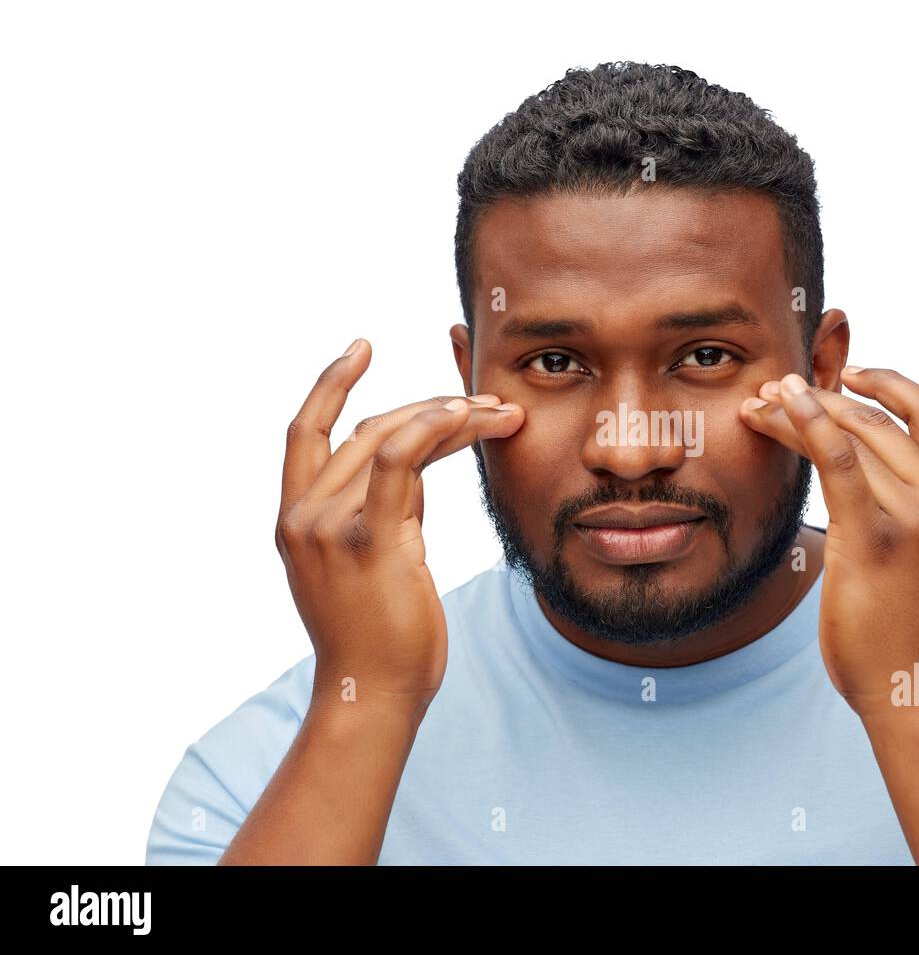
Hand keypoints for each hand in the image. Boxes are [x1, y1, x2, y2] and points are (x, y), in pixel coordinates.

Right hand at [275, 338, 523, 714]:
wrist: (373, 695)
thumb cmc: (382, 639)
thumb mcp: (375, 563)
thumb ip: (384, 510)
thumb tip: (413, 467)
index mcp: (295, 520)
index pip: (306, 434)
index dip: (329, 386)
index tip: (360, 348)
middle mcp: (302, 516)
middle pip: (365, 431)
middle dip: (431, 408)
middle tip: (486, 401)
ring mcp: (328, 527)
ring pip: (389, 439)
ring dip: (449, 417)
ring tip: (497, 412)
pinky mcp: (368, 541)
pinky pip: (399, 463)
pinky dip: (432, 430)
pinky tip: (466, 418)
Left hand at [739, 368, 918, 719]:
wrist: (918, 688)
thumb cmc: (914, 628)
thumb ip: (912, 510)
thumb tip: (867, 474)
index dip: (889, 383)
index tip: (848, 372)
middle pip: (879, 421)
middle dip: (823, 397)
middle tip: (775, 390)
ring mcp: (918, 517)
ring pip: (852, 437)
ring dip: (798, 413)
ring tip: (759, 406)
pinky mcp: (877, 538)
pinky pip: (838, 462)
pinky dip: (808, 424)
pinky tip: (780, 408)